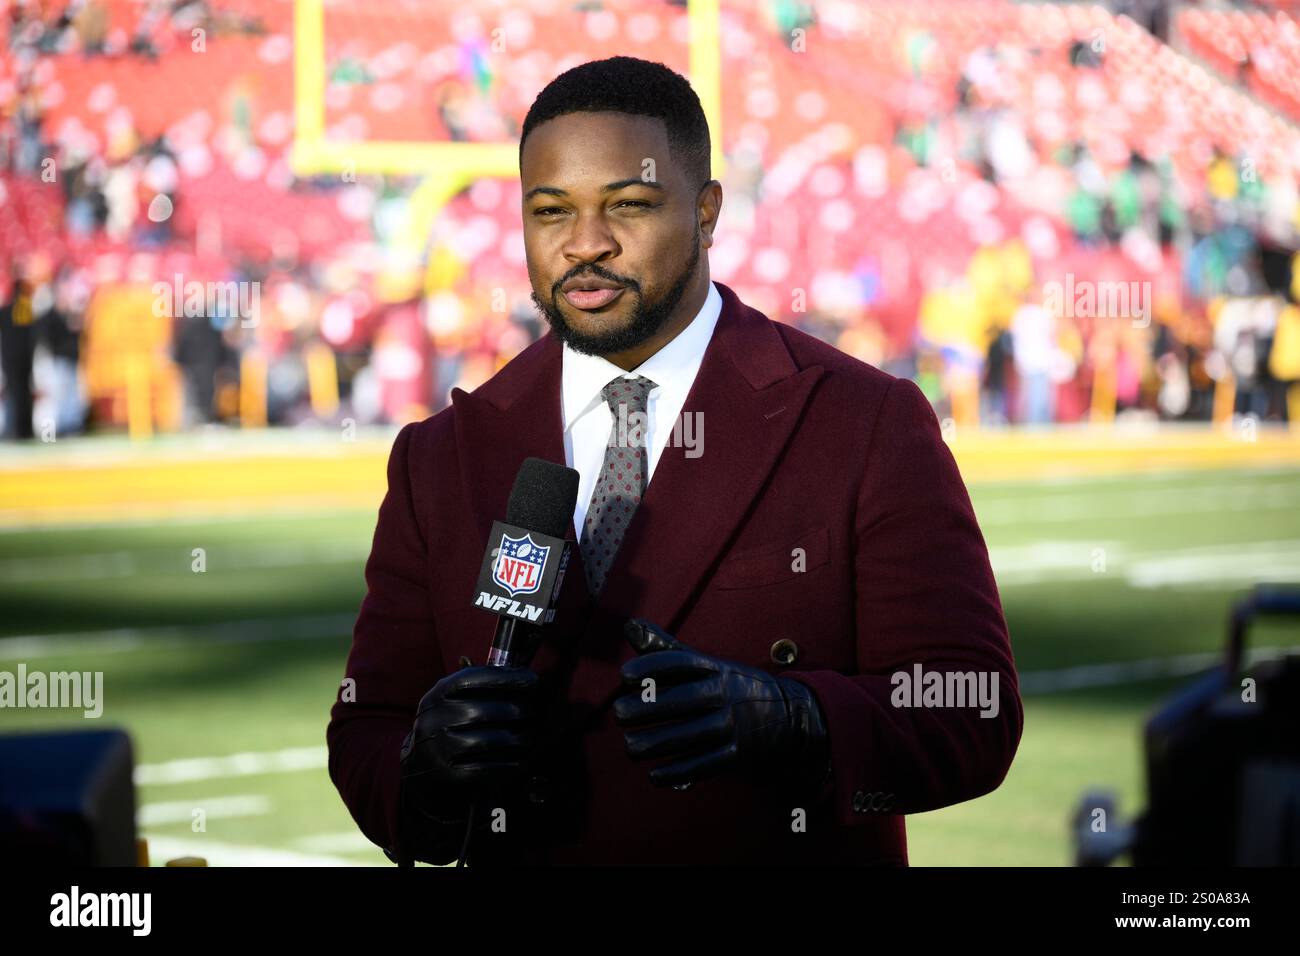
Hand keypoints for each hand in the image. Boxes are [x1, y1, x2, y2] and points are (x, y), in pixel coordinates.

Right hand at [399, 665, 541, 824]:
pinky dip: (509, 763)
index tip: (532, 680)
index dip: (506, 678)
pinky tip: (521, 759)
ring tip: (530, 736)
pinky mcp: (448, 775)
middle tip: (535, 712)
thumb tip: (523, 676)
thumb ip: (481, 687)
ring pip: (488, 740)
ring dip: (517, 738)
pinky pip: (487, 768)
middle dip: (516, 710)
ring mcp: (438, 749)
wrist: (422, 769)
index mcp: (437, 695)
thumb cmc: (450, 728)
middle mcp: (433, 720)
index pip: (472, 679)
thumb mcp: (455, 702)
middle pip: (483, 711)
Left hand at [612, 619, 829, 790]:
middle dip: (645, 709)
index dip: (651, 666)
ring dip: (653, 744)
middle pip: (681, 701)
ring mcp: (733, 725)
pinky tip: (654, 774)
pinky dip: (676, 772)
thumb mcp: (706, 664)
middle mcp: (725, 694)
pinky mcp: (737, 755)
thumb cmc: (731, 686)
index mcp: (716, 668)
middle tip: (619, 714)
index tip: (625, 675)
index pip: (681, 663)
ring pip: (687, 737)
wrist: (788, 716)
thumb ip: (666, 649)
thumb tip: (629, 626)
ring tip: (630, 747)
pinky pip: (702, 765)